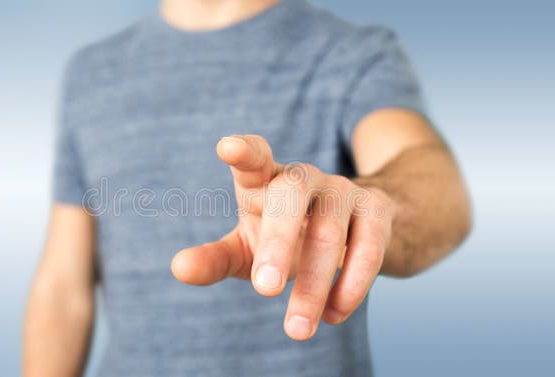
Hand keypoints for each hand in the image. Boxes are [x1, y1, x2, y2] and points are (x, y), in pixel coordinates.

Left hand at [171, 135, 394, 340]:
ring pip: (330, 232)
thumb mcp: (247, 247)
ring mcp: (343, 191)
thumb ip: (215, 258)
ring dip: (314, 284)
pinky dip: (351, 285)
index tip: (227, 148)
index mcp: (265, 180)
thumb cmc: (288, 236)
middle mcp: (305, 178)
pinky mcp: (376, 212)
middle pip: (291, 195)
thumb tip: (179, 268)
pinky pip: (369, 247)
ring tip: (297, 329)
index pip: (254, 158)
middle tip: (263, 290)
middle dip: (278, 243)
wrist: (360, 228)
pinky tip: (332, 315)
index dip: (244, 151)